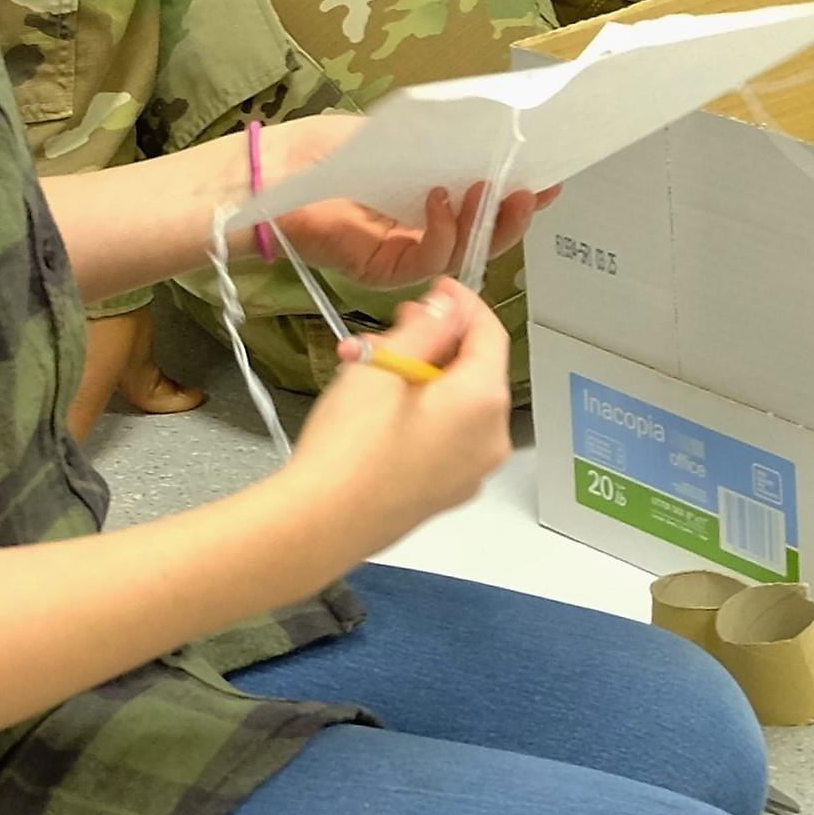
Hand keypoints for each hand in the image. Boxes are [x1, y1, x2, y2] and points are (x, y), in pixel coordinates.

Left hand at [235, 113, 551, 289]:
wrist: (269, 173)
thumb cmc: (322, 150)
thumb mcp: (398, 137)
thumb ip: (443, 146)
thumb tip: (492, 139)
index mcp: (426, 201)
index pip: (482, 206)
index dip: (515, 197)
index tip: (547, 178)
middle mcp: (419, 233)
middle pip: (483, 237)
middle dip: (513, 217)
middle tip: (534, 191)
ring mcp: (403, 255)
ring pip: (463, 253)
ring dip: (485, 224)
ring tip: (495, 192)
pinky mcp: (382, 268)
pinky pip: (428, 259)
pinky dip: (443, 232)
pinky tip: (442, 201)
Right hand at [270, 281, 516, 561]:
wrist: (321, 524)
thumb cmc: (349, 445)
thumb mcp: (383, 366)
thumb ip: (425, 329)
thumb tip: (449, 307)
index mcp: (484, 401)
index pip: (490, 334)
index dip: (462, 305)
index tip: (435, 290)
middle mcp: (492, 438)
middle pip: (476, 371)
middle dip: (436, 343)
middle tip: (393, 328)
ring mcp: (472, 472)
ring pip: (459, 406)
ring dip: (424, 378)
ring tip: (373, 368)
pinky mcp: (447, 493)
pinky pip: (447, 439)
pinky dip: (424, 415)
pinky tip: (379, 411)